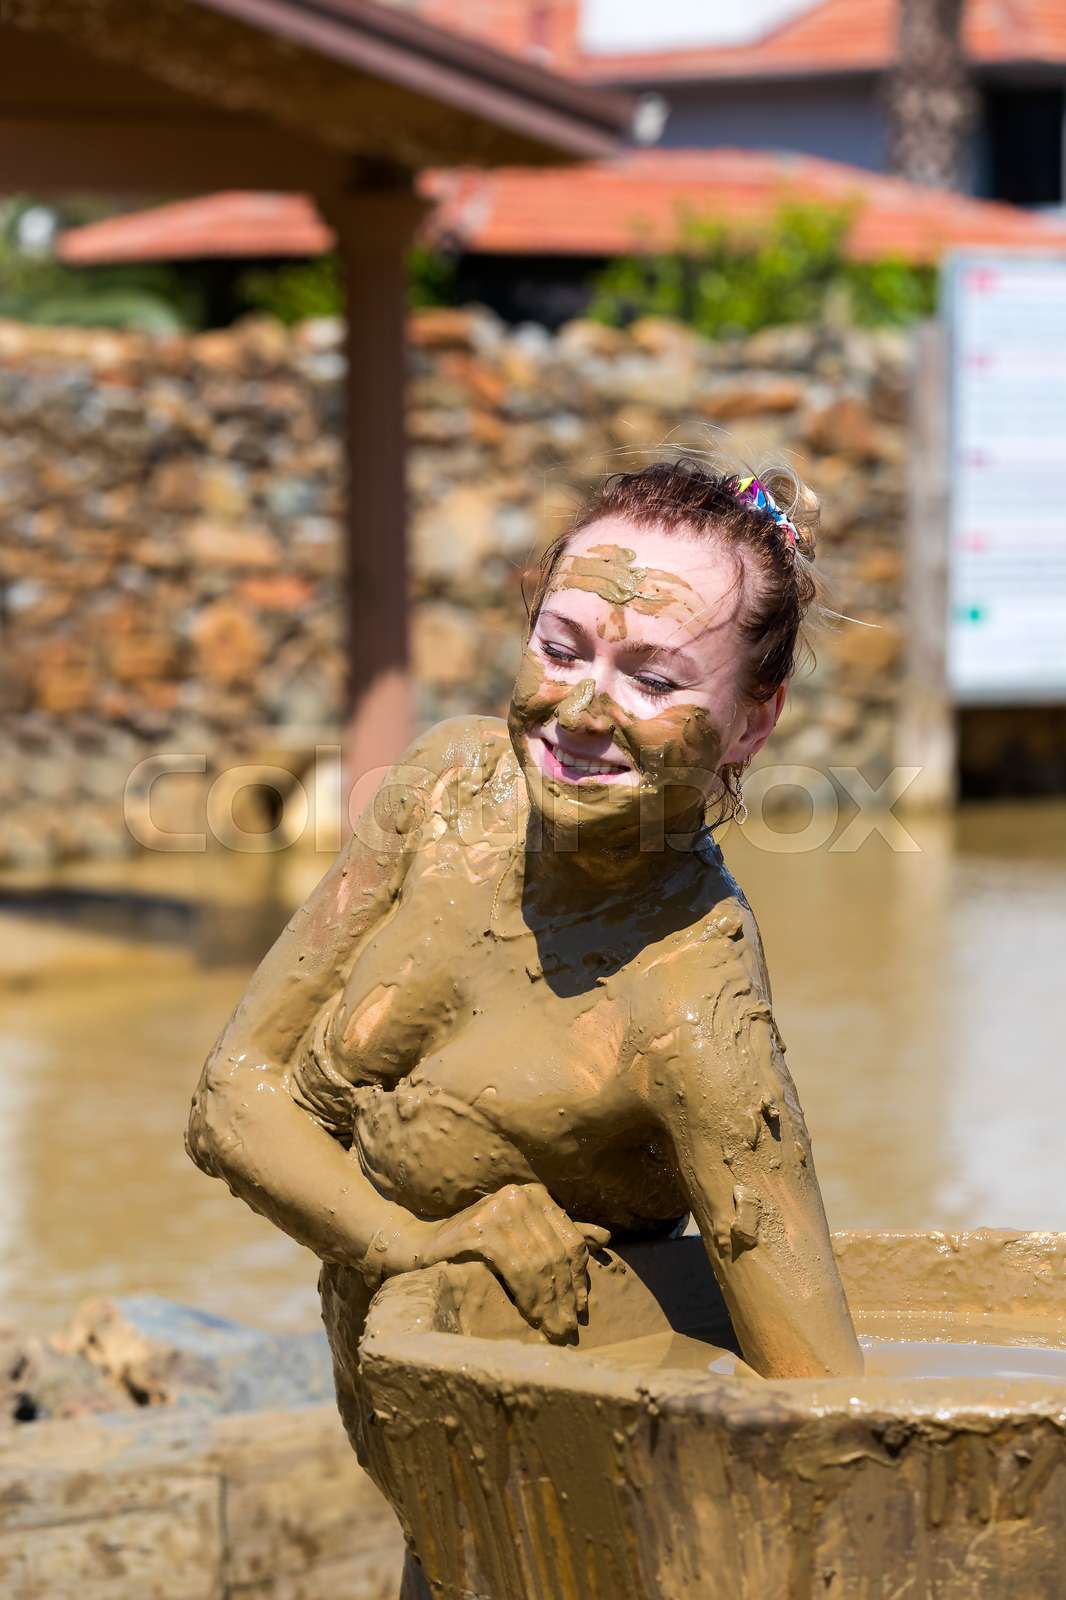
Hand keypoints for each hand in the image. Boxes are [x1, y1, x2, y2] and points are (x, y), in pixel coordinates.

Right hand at [421, 1182, 609, 1342]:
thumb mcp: (523, 1233)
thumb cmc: (476, 1243)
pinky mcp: (482, 1229)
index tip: (581, 1307)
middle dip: (564, 1296)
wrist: (426, 1245)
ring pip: (539, 1265)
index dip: (578, 1277)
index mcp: (534, 1194)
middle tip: (568, 1327)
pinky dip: (529, 1297)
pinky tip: (533, 1315)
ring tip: (555, 1328)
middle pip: (555, 1254)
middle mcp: (520, 1196)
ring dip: (549, 1303)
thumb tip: (604, 1238)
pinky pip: (518, 1270)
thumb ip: (560, 1232)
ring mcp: (500, 1209)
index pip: (569, 1240)